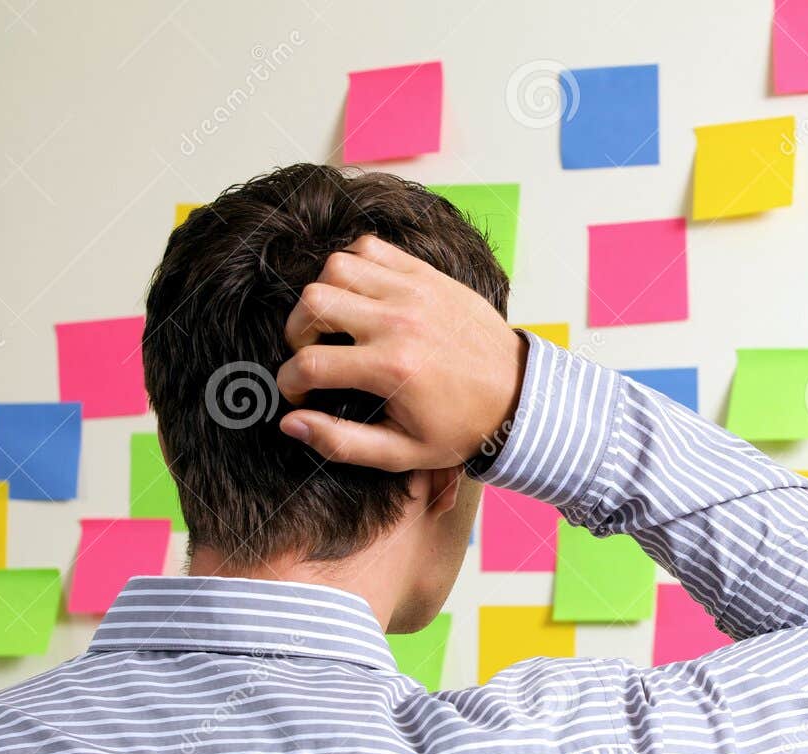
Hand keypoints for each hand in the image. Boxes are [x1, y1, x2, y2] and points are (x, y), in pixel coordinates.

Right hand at [276, 234, 525, 470]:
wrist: (518, 396)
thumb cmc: (461, 428)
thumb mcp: (403, 452)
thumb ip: (341, 442)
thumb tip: (290, 422)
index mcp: (393, 369)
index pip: (309, 363)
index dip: (289, 381)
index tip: (298, 391)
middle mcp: (401, 322)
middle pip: (314, 302)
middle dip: (296, 332)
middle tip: (312, 353)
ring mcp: (415, 291)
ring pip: (337, 266)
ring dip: (324, 294)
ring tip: (335, 324)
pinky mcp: (427, 275)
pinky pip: (371, 247)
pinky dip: (354, 265)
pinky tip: (360, 297)